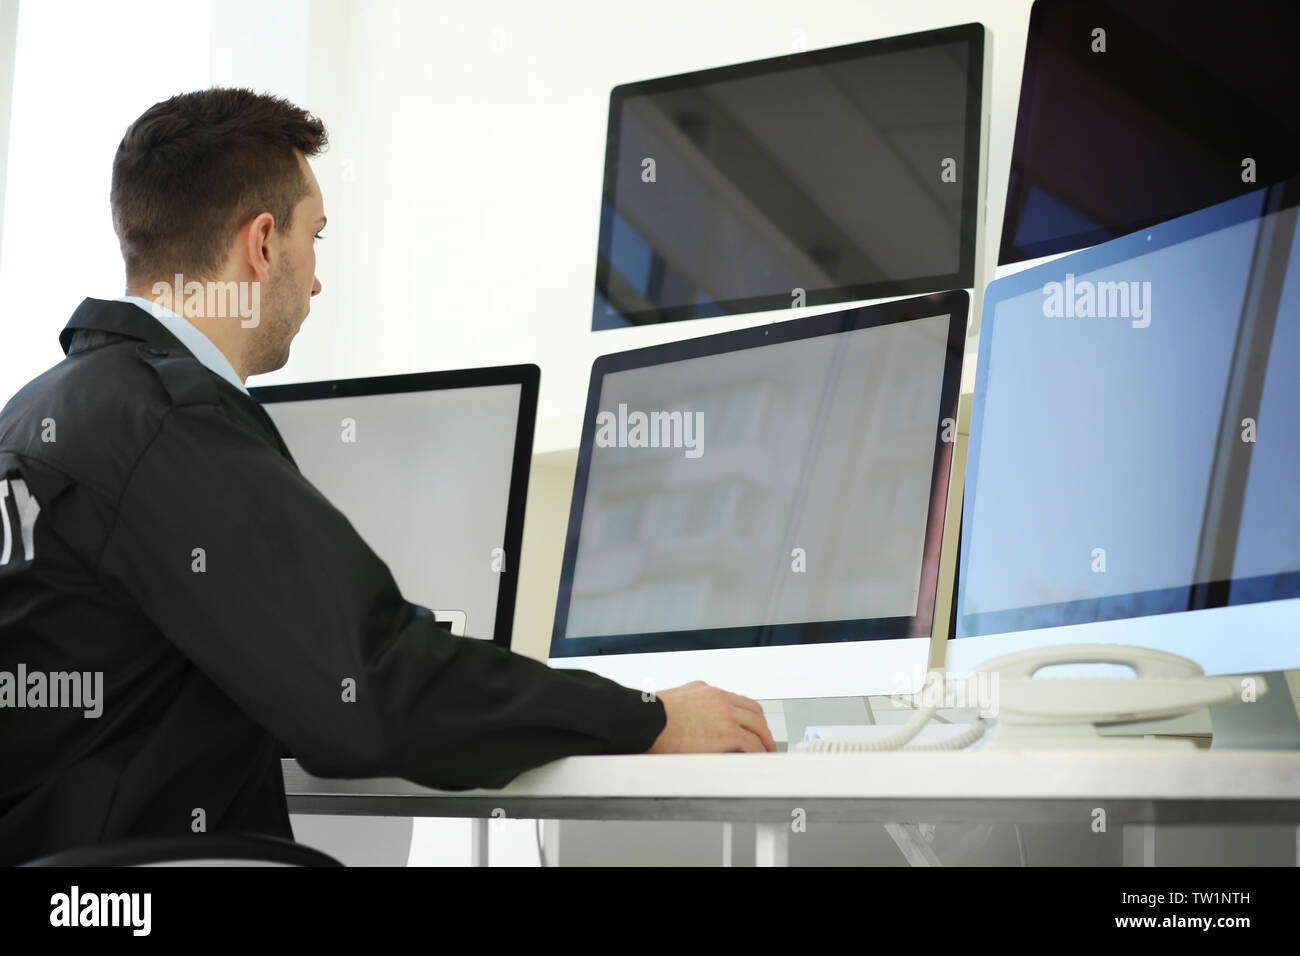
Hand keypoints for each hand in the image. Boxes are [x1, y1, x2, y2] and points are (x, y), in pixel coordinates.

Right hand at [647, 681, 776, 752]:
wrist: (643, 720)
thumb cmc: (648, 716)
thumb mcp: (672, 702)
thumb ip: (686, 708)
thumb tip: (684, 722)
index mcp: (705, 690)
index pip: (736, 701)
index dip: (748, 715)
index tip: (750, 726)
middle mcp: (719, 698)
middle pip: (753, 711)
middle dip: (762, 727)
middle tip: (764, 740)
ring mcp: (725, 714)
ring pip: (758, 727)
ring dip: (765, 741)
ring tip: (766, 753)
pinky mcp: (727, 733)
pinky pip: (753, 744)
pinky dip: (759, 752)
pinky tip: (758, 760)